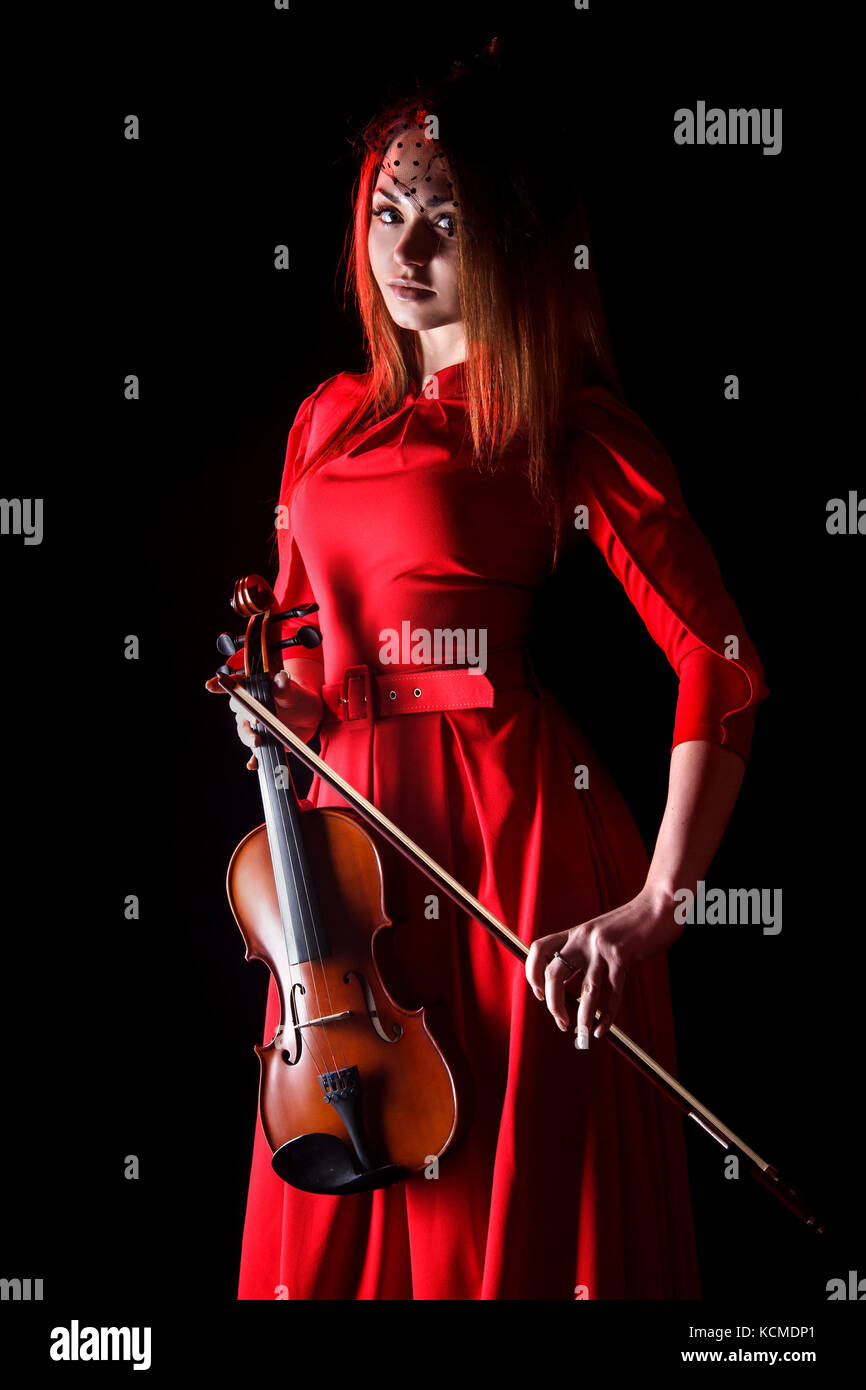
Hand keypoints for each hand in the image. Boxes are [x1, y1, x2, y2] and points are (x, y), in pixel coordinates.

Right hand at [204, 669, 323, 770]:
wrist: (309, 717)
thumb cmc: (298, 698)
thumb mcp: (293, 691)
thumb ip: (284, 686)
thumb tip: (282, 677)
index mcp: (254, 689)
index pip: (236, 684)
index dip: (222, 685)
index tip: (210, 685)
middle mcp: (249, 706)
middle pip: (238, 710)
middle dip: (244, 715)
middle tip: (256, 720)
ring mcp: (253, 725)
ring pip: (243, 731)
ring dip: (248, 737)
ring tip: (258, 742)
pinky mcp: (260, 741)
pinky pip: (253, 752)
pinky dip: (253, 759)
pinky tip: (253, 764)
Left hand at [524, 885, 681, 1047]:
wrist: (659, 904)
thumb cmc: (632, 922)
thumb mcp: (600, 932)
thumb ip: (585, 952)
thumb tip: (572, 988)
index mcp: (575, 932)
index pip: (539, 949)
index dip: (533, 973)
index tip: (539, 993)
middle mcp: (583, 938)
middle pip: (555, 974)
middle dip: (553, 1004)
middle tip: (561, 1022)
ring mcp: (602, 948)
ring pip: (586, 990)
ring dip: (583, 1017)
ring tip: (582, 1035)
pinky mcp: (624, 957)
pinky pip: (613, 993)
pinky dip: (607, 1016)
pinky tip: (602, 1028)